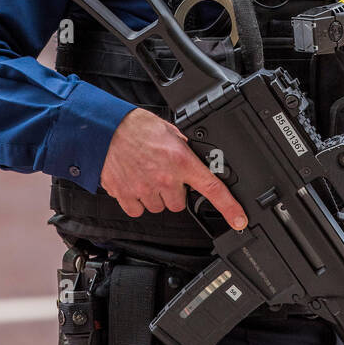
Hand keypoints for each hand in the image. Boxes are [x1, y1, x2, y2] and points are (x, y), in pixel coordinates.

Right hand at [100, 107, 248, 230]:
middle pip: (179, 202)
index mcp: (180, 160)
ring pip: (159, 207)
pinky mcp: (126, 195)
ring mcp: (145, 189)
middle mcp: (165, 178)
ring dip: (155, 196)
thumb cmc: (134, 126)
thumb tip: (192, 153)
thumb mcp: (169, 130)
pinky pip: (138, 210)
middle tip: (163, 174)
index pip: (212, 188)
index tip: (239, 219)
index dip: (229, 207)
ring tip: (145, 174)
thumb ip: (183, 146)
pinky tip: (133, 183)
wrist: (104, 129)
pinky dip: (136, 201)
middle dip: (173, 191)